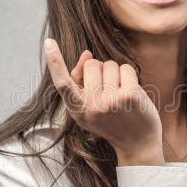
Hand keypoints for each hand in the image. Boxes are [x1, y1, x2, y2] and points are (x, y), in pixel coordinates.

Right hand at [44, 38, 163, 164]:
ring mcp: (112, 101)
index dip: (54, 62)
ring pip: (109, 64)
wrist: (137, 144)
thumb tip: (87, 54)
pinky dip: (128, 75)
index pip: (62, 83)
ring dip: (115, 73)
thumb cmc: (111, 120)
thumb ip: (80, 82)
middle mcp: (93, 107)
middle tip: (107, 91)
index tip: (48, 42)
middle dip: (99, 70)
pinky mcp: (131, 95)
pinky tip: (130, 91)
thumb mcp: (88, 108)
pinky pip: (125, 68)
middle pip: (91, 65)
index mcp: (78, 111)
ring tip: (119, 93)